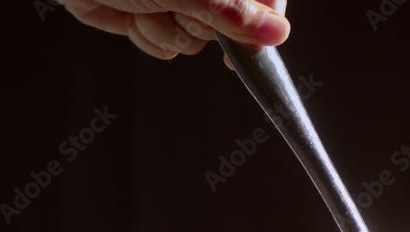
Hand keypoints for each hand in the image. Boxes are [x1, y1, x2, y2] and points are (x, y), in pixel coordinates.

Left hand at [61, 0, 289, 63]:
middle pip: (230, 26)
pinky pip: (165, 45)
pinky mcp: (150, 13)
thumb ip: (234, 11)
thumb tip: (277, 34)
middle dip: (196, 23)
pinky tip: (132, 15)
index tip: (247, 50)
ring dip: (166, 29)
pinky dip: (146, 36)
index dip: (263, 24)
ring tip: (144, 2)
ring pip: (194, 40)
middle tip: (172, 2)